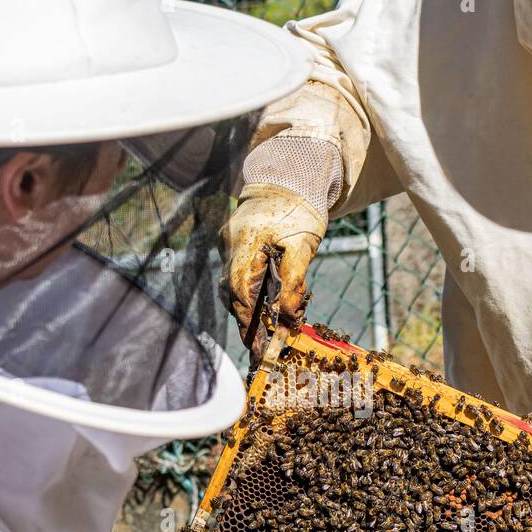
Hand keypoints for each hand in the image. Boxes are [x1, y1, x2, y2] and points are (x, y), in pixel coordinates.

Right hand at [220, 183, 325, 357]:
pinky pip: (241, 276)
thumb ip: (294, 284)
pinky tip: (270, 309)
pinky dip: (254, 295)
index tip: (257, 345)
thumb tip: (289, 319)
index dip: (248, 321)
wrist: (291, 179)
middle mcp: (229, 245)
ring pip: (236, 287)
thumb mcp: (303, 248)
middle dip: (247, 324)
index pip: (240, 290)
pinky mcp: (235, 247)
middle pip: (234, 293)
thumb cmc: (300, 210)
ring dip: (252, 311)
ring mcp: (228, 245)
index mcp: (244, 242)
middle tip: (260, 351)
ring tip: (267, 336)